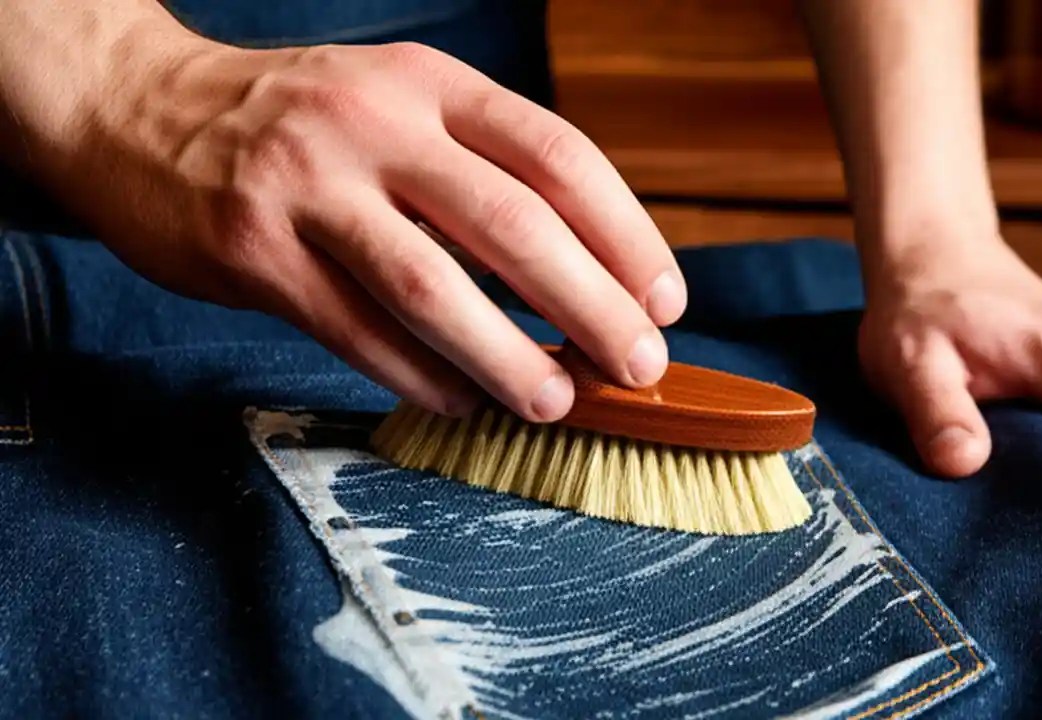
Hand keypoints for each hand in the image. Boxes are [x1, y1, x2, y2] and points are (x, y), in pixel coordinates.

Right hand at [39, 27, 684, 421]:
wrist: (138, 106)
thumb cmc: (298, 122)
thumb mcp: (397, 105)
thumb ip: (479, 171)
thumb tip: (586, 274)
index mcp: (429, 83)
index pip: (557, 155)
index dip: (626, 233)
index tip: (665, 299)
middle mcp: (373, 124)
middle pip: (510, 224)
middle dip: (592, 305)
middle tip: (640, 366)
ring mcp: (307, 187)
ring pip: (432, 287)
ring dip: (508, 356)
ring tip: (558, 401)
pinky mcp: (253, 252)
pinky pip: (356, 333)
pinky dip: (421, 378)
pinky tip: (465, 403)